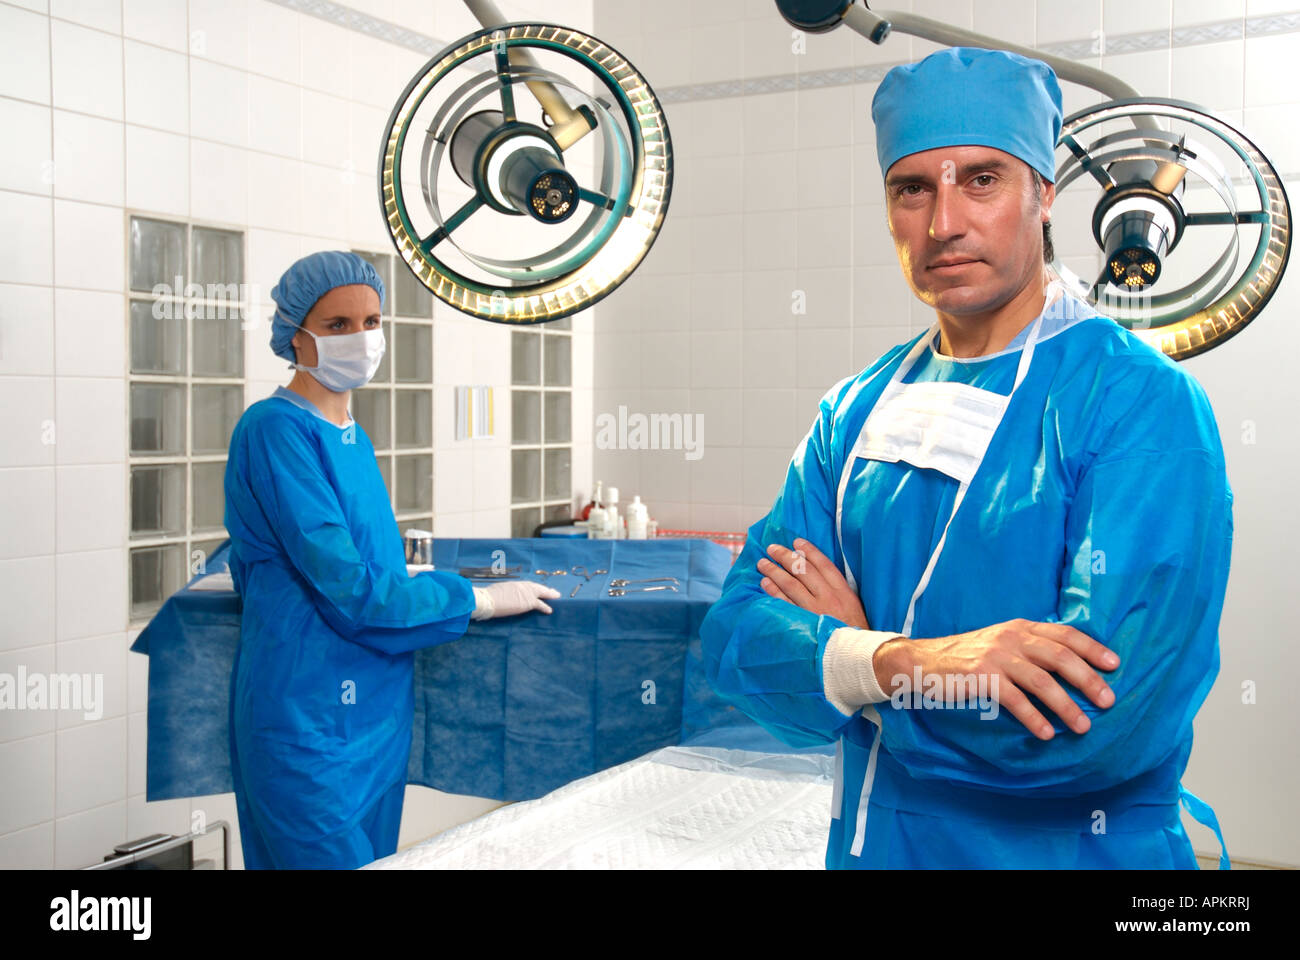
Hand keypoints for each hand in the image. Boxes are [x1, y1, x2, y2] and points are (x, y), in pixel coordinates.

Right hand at [471, 580, 561, 619]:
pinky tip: (550, 610)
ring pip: (541, 593)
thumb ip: (501, 594)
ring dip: (549, 594)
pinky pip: (539, 604)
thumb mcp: (495, 593)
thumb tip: (498, 599)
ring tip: (556, 596)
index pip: (526, 586)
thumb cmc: (487, 598)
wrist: (487, 600)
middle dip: (544, 589)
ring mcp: (525, 593)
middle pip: (536, 587)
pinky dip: (545, 607)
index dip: (533, 588)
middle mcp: (521, 587)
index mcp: (513, 584)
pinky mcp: (527, 602)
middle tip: (552, 591)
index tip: (538, 589)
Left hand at [757, 537, 869, 629]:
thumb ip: (838, 590)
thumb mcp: (854, 607)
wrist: (853, 658)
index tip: (797, 542)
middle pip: (803, 571)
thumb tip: (818, 572)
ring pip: (790, 584)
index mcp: (844, 593)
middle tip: (772, 548)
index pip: (824, 565)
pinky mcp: (802, 624)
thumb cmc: (854, 632)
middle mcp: (828, 599)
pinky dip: (773, 590)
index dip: (809, 551)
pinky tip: (765, 582)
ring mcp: (813, 611)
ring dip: (774, 571)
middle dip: (786, 556)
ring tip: (763, 563)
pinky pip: (783, 603)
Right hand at [877, 619, 1120, 739]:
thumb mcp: (1001, 642)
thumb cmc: (969, 657)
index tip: (1115, 665)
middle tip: (1108, 701)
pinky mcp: (981, 677)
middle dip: (1088, 680)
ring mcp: (996, 656)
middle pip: (1060, 657)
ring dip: (1067, 706)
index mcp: (1020, 627)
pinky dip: (1034, 718)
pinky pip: (1014, 700)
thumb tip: (1071, 668)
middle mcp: (1011, 638)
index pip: (1064, 634)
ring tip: (1084, 726)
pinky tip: (1046, 733)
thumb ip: (1030, 647)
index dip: (1092, 648)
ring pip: (1042, 681)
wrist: (923, 661)